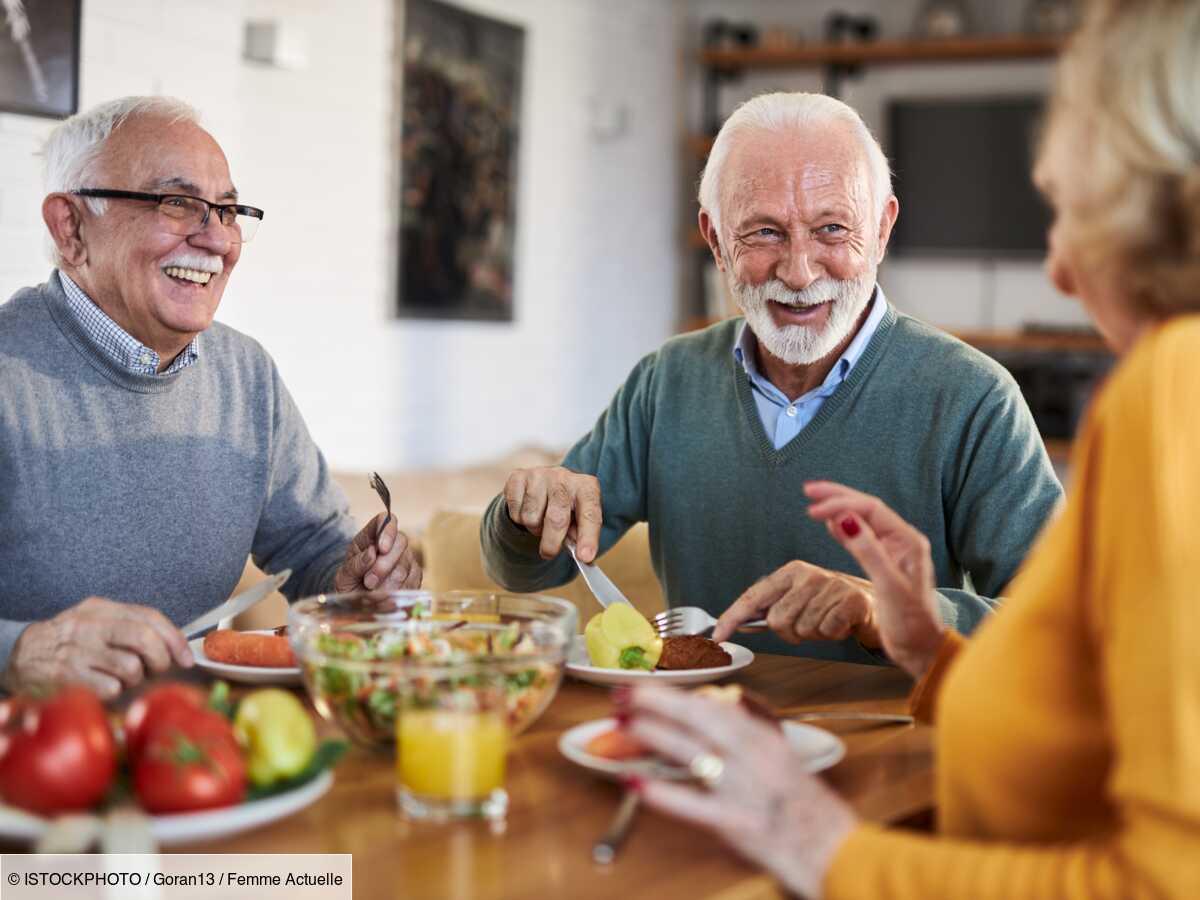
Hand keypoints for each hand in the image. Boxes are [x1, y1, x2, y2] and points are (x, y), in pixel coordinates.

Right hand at [4, 598, 193, 699]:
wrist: (20, 655)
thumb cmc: (70, 642)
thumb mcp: (97, 622)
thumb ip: (131, 626)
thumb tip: (175, 646)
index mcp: (101, 609)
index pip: (149, 617)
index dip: (174, 639)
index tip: (186, 658)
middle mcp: (90, 626)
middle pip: (143, 639)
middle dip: (159, 659)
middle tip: (155, 669)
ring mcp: (78, 651)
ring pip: (131, 667)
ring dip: (134, 679)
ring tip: (120, 677)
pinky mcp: (68, 677)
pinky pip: (111, 688)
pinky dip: (114, 691)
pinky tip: (102, 686)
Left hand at [334, 514, 421, 591]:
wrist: (358, 604)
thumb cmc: (350, 585)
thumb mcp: (344, 576)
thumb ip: (355, 565)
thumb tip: (371, 553)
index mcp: (370, 537)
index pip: (385, 520)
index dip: (387, 531)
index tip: (381, 549)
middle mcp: (392, 544)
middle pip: (400, 543)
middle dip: (384, 566)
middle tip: (369, 583)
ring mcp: (406, 559)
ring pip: (405, 567)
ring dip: (388, 584)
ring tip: (373, 594)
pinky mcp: (414, 575)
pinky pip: (412, 582)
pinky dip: (397, 593)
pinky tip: (386, 597)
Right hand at [502, 466, 602, 561]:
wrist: (542, 483)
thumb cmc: (566, 506)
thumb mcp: (579, 518)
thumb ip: (580, 535)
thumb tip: (581, 555)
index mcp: (586, 486)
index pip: (590, 513)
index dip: (588, 537)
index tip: (585, 557)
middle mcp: (564, 477)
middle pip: (557, 518)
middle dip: (552, 542)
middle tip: (549, 553)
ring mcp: (539, 475)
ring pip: (531, 518)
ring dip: (534, 528)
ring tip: (540, 521)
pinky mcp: (518, 477)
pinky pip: (515, 512)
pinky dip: (519, 519)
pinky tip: (526, 510)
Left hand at [625, 684, 857, 898]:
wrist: (834, 851)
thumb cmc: (806, 806)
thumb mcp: (782, 755)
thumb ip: (754, 727)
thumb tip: (726, 702)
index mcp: (765, 739)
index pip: (715, 705)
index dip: (676, 693)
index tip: (647, 686)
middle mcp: (756, 757)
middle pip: (702, 718)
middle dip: (658, 702)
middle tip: (624, 694)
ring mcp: (746, 789)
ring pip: (694, 753)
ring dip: (655, 735)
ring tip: (625, 725)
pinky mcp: (737, 824)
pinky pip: (693, 804)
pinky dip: (662, 793)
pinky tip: (635, 783)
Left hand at [713, 560, 880, 647]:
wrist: (875, 602)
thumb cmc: (831, 604)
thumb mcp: (799, 601)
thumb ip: (771, 609)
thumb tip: (740, 622)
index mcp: (790, 572)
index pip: (753, 597)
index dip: (732, 617)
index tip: (717, 636)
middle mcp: (807, 574)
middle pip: (777, 621)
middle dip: (790, 632)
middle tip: (809, 625)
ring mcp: (830, 584)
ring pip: (802, 629)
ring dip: (814, 634)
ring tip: (827, 621)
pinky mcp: (851, 599)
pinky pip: (826, 631)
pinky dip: (833, 634)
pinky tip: (842, 623)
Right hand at [803, 481, 945, 679]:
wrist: (921, 647)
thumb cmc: (911, 622)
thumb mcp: (889, 586)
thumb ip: (868, 551)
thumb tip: (845, 520)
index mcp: (907, 541)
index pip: (870, 510)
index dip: (841, 504)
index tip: (814, 508)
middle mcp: (901, 541)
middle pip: (866, 508)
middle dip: (837, 497)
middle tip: (809, 490)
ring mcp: (892, 551)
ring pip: (862, 520)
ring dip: (838, 508)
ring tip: (815, 501)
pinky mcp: (883, 563)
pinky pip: (861, 537)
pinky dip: (843, 528)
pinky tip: (830, 524)